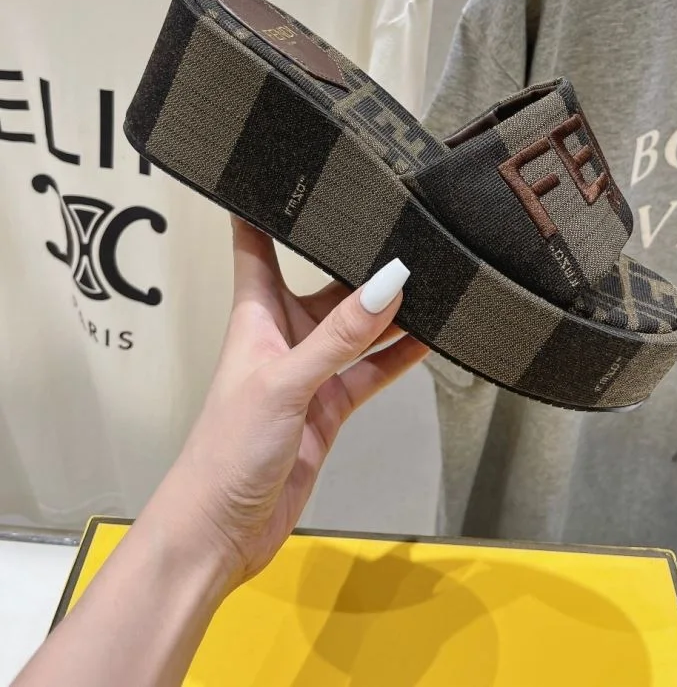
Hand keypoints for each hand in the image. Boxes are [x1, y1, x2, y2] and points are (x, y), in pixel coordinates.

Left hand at [150, 218, 425, 590]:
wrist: (220, 532)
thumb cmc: (225, 450)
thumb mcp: (284, 383)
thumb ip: (339, 336)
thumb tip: (389, 281)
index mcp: (255, 316)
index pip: (257, 244)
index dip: (271, 205)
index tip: (301, 166)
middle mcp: (283, 335)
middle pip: (323, 281)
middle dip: (356, 255)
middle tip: (401, 221)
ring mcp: (309, 372)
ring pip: (355, 327)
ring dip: (387, 307)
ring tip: (432, 275)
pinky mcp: (329, 408)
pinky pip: (370, 370)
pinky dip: (398, 355)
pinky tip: (430, 337)